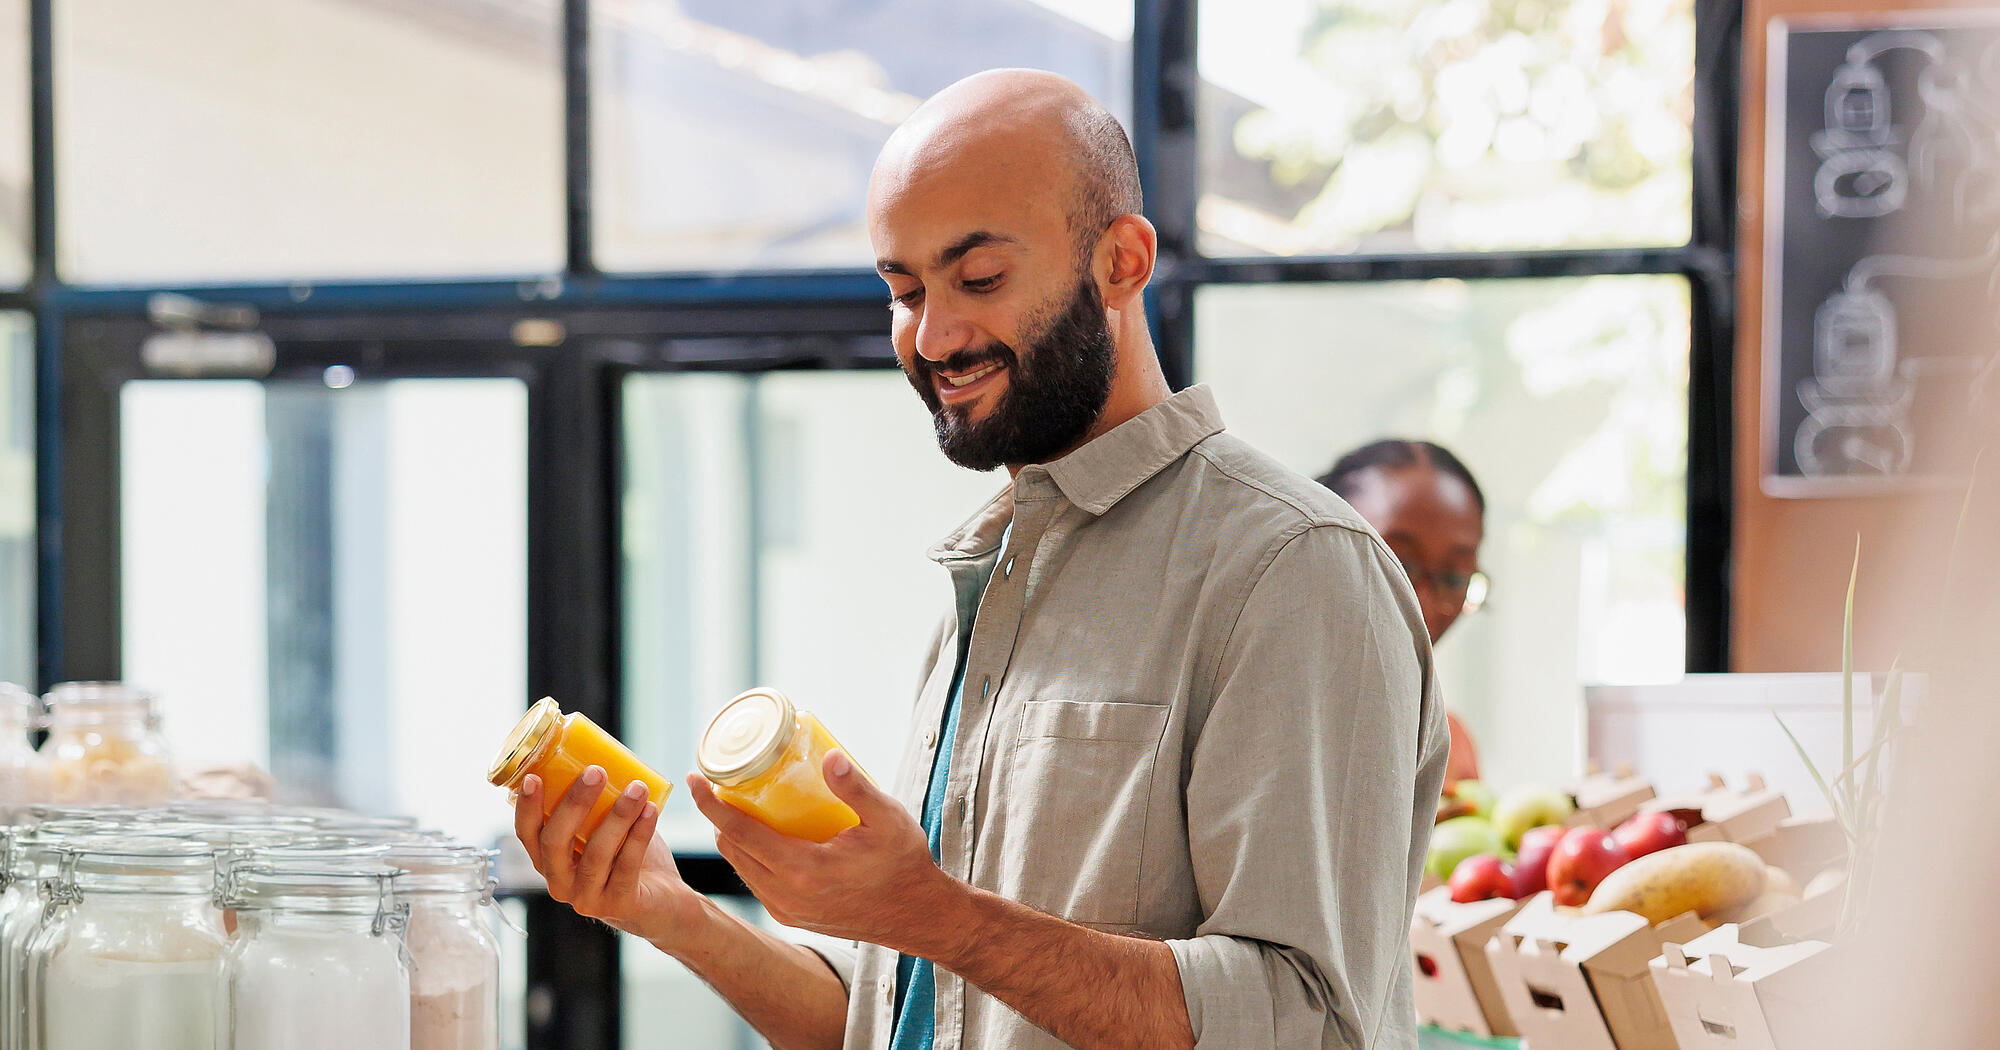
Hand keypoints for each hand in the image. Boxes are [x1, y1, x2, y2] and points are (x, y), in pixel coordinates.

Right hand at [515, 767, 699, 943]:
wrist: (663, 902)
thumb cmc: (627, 858)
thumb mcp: (603, 831)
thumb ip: (595, 805)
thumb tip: (599, 754)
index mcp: (549, 862)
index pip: (528, 835)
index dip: (526, 808)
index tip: (534, 776)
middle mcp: (561, 883)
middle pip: (555, 843)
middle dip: (574, 803)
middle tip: (596, 772)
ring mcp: (587, 898)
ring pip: (596, 854)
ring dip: (617, 816)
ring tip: (637, 788)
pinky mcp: (618, 904)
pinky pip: (627, 866)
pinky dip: (639, 835)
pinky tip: (650, 811)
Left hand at [687, 750, 959, 952]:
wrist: (916, 916)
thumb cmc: (904, 864)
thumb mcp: (887, 820)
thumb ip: (857, 788)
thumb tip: (828, 755)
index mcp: (802, 870)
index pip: (739, 832)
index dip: (710, 804)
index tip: (693, 778)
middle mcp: (786, 894)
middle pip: (732, 849)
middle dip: (717, 815)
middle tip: (719, 783)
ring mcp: (787, 909)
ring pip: (741, 866)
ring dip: (731, 837)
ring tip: (736, 804)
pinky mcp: (792, 916)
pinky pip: (757, 881)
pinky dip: (749, 856)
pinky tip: (760, 836)